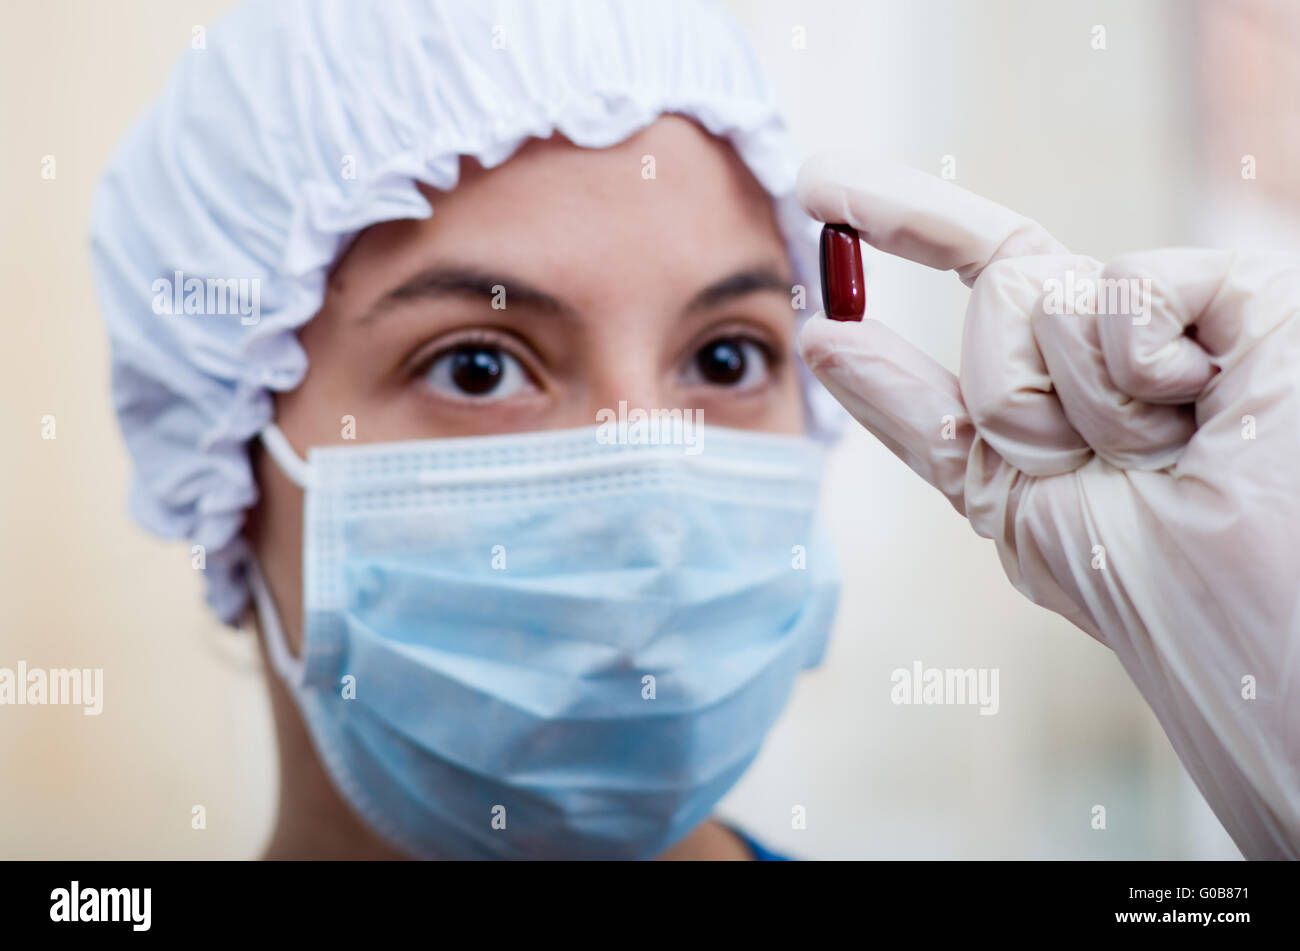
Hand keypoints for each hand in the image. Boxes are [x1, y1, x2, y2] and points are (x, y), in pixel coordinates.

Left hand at [797, 155, 1299, 858]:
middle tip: (1093, 470)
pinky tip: (1204, 416)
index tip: (816, 184)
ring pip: (1042, 295)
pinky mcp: (1247, 296)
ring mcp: (1188, 311)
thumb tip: (822, 337)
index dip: (901, 216)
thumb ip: (917, 410)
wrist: (1246, 630)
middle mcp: (1130, 330)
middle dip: (1014, 404)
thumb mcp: (1001, 492)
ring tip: (1164, 462)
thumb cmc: (1142, 582)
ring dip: (1077, 411)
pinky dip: (1139, 376)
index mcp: (1079, 370)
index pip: (984, 264)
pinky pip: (1124, 290)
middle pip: (1001, 294)